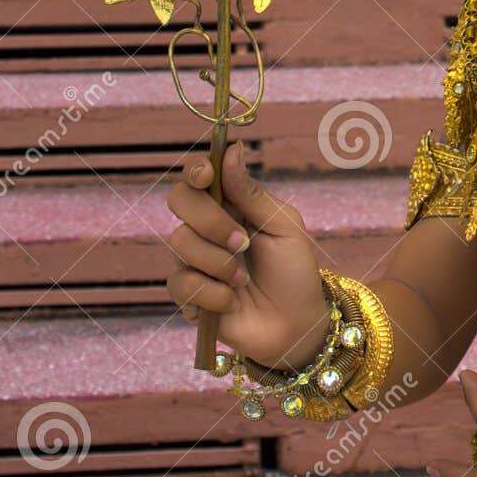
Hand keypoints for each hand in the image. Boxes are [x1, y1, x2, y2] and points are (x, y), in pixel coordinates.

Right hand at [165, 141, 328, 368]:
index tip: (207, 176)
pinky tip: (232, 301)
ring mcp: (193, 260)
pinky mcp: (187, 293)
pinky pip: (181, 283)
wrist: (296, 325)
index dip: (196, 170)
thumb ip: (253, 193)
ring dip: (219, 263)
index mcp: (230, 205)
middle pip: (180, 201)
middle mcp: (206, 228)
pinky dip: (213, 293)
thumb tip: (233, 151)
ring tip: (244, 280)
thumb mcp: (285, 227)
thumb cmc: (295, 272)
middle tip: (242, 243)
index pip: (198, 176)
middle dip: (211, 221)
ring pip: (180, 243)